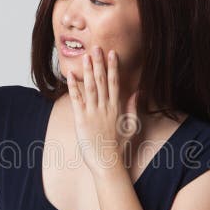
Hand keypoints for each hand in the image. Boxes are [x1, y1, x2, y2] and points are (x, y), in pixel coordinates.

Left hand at [65, 46, 138, 178]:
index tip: (112, 54)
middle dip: (99, 63)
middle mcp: (105, 107)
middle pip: (102, 81)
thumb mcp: (131, 126)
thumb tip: (138, 92)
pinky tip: (71, 75)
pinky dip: (74, 86)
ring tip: (85, 56)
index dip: (113, 67)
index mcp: (116, 108)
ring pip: (90, 87)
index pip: (115, 83)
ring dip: (88, 70)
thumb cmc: (119, 147)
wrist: (108, 162)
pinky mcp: (82, 120)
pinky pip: (77, 100)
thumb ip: (133, 108)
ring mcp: (93, 113)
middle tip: (96, 47)